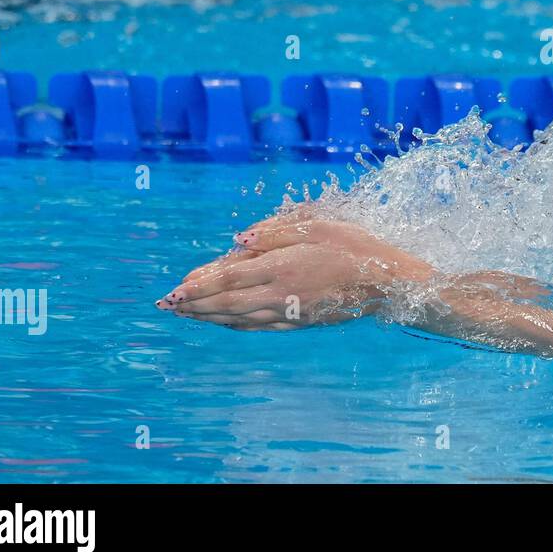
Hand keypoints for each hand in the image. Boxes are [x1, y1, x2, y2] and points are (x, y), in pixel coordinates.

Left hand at [157, 217, 434, 330]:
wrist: (384, 281)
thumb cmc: (353, 245)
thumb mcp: (314, 225)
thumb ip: (274, 232)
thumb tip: (238, 241)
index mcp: (280, 267)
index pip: (228, 277)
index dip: (198, 285)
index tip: (174, 290)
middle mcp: (278, 294)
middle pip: (226, 302)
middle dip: (194, 304)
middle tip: (168, 306)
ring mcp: (288, 312)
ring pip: (238, 317)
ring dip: (209, 317)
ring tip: (187, 314)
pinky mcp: (299, 322)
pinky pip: (258, 326)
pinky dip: (235, 325)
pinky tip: (225, 323)